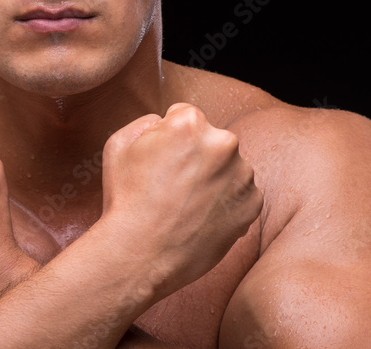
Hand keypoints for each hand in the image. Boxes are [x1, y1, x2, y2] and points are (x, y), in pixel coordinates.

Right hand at [100, 103, 262, 300]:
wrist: (141, 254)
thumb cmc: (126, 199)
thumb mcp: (118, 144)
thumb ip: (147, 122)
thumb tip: (166, 122)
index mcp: (190, 124)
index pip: (185, 116)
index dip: (168, 138)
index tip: (160, 161)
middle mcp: (223, 143)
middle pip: (210, 139)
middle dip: (195, 155)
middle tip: (172, 185)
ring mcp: (242, 175)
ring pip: (227, 167)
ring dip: (212, 178)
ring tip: (184, 205)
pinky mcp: (252, 205)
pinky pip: (239, 194)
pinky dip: (224, 203)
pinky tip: (199, 217)